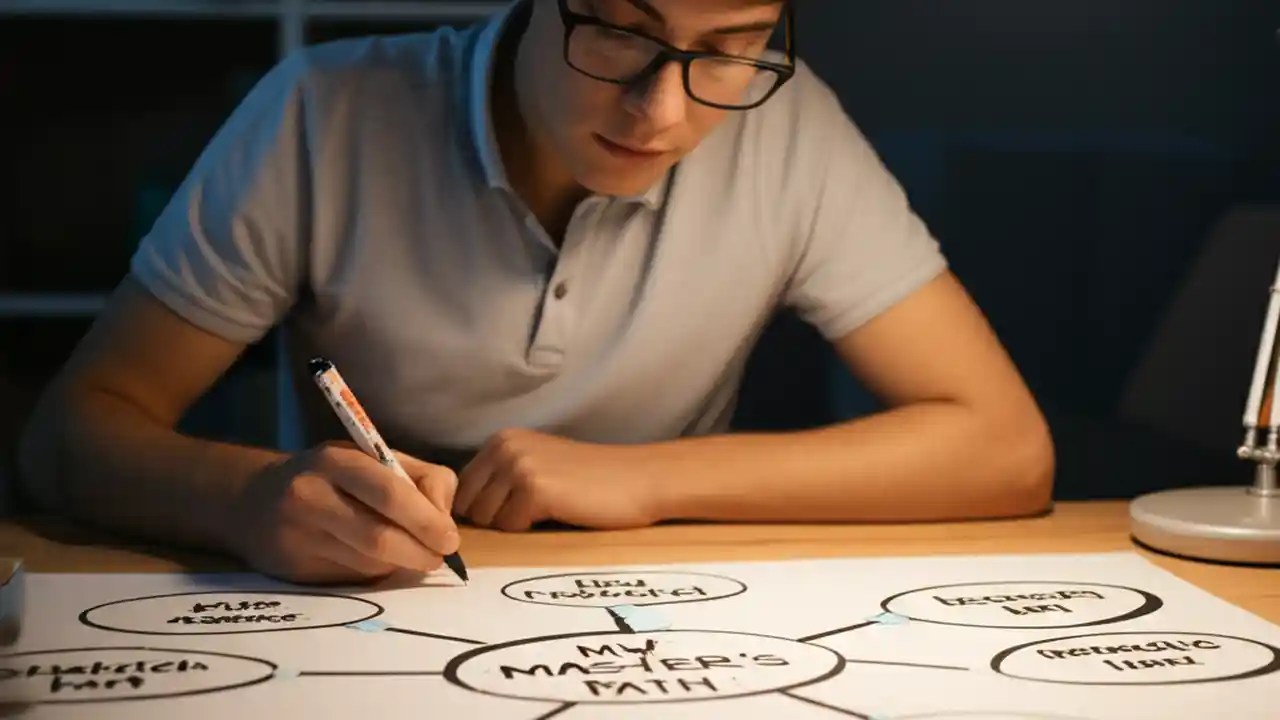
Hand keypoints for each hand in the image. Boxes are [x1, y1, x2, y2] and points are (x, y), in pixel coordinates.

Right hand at [225, 441, 459, 583]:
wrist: (252, 500)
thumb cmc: (331, 477)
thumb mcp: (372, 458)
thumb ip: (419, 478)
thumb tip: (445, 519)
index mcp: (337, 460)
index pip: (391, 492)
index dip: (427, 520)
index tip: (450, 538)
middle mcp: (311, 496)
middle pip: (379, 537)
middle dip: (420, 552)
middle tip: (439, 558)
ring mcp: (298, 537)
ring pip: (369, 564)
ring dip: (400, 565)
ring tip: (409, 554)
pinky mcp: (295, 570)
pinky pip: (352, 579)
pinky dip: (375, 575)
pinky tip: (374, 561)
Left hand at [453, 429, 659, 531]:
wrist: (636, 479)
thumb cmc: (588, 480)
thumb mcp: (536, 464)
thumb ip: (500, 478)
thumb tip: (458, 512)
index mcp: (501, 439)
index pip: (461, 489)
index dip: (480, 509)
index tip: (510, 512)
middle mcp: (504, 447)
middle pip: (469, 506)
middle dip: (493, 519)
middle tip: (529, 515)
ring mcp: (518, 466)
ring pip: (487, 519)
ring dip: (513, 524)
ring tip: (545, 511)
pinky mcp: (534, 489)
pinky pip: (510, 526)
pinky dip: (530, 528)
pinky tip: (557, 513)